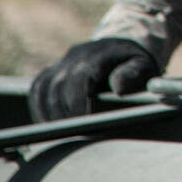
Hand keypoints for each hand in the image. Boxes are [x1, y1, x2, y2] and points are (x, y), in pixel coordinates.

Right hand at [28, 38, 158, 122]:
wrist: (124, 45)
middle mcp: (76, 55)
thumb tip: (119, 88)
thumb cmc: (136, 63)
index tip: (83, 125)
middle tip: (71, 136)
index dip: (78, 103)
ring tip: (58, 134)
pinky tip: (48, 124)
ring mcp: (62, 62)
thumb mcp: (143, 66)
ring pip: (43, 87)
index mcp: (99, 54)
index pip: (80, 78)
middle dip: (62, 114)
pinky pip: (38, 88)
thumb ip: (133, 75)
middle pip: (58, 86)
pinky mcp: (54, 71)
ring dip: (48, 113)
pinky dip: (39, 107)